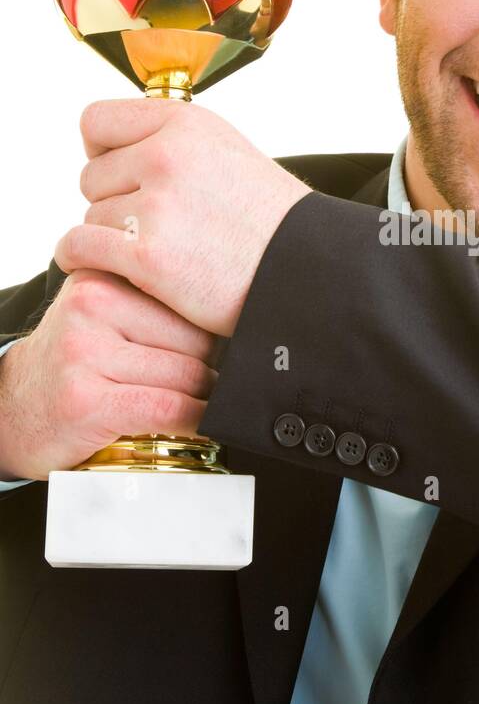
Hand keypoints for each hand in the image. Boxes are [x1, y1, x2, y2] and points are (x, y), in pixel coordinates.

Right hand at [0, 269, 220, 480]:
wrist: (11, 410)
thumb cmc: (71, 366)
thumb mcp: (103, 317)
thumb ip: (150, 306)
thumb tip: (231, 316)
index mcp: (102, 278)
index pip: (188, 300)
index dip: (214, 330)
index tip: (226, 346)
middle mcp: (91, 306)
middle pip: (195, 338)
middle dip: (214, 367)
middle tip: (217, 383)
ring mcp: (85, 352)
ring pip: (186, 374)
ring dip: (205, 398)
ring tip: (205, 404)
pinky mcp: (87, 400)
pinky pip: (168, 407)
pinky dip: (194, 420)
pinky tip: (200, 425)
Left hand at [53, 99, 310, 336]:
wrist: (310, 271)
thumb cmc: (272, 220)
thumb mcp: (228, 151)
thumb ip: (173, 141)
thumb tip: (113, 147)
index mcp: (185, 123)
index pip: (96, 122)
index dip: (101, 152)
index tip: (119, 174)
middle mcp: (166, 155)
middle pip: (90, 174)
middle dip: (113, 201)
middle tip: (151, 225)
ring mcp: (156, 206)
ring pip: (90, 214)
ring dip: (111, 236)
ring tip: (157, 251)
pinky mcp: (148, 256)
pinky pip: (80, 247)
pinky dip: (82, 259)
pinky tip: (103, 267)